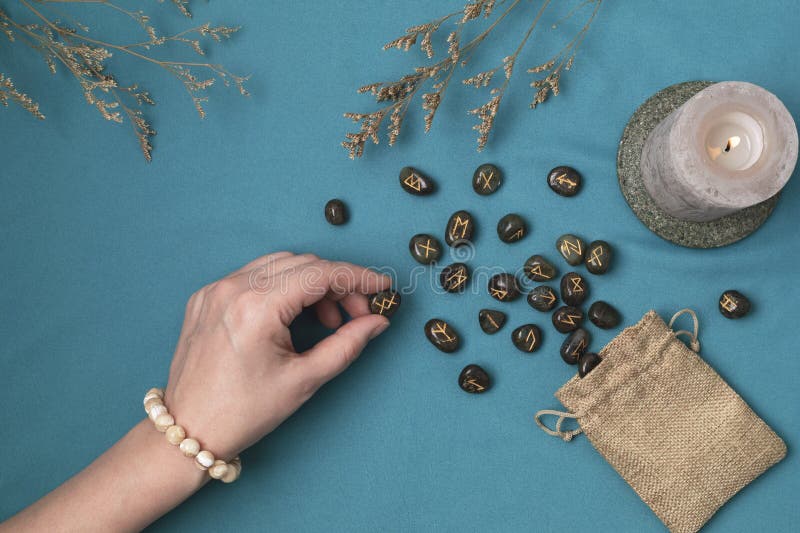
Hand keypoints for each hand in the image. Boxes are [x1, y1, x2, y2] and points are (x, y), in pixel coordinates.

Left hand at [163, 252, 392, 458]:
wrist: (189, 429)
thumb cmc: (243, 411)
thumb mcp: (304, 380)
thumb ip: (346, 345)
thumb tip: (376, 322)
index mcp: (257, 308)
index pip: (321, 274)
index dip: (358, 277)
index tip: (383, 286)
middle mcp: (233, 289)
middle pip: (303, 264)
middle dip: (338, 283)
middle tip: (359, 313)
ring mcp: (215, 290)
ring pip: (280, 264)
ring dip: (312, 283)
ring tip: (329, 319)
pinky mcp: (206, 296)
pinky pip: (254, 274)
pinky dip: (283, 285)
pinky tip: (295, 314)